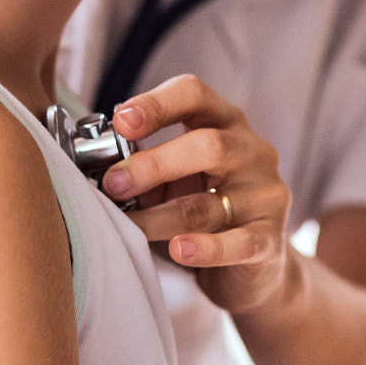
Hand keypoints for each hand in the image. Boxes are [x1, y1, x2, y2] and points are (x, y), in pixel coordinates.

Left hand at [99, 75, 293, 315]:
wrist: (251, 269)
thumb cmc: (202, 210)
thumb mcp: (174, 180)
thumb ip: (146, 167)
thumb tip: (96, 166)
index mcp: (225, 123)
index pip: (195, 95)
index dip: (156, 104)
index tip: (120, 121)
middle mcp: (252, 152)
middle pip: (208, 145)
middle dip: (153, 164)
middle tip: (113, 183)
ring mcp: (264, 195)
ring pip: (208, 204)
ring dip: (159, 216)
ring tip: (127, 225)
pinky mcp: (269, 240)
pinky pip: (237, 243)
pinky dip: (205, 248)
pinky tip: (179, 250)